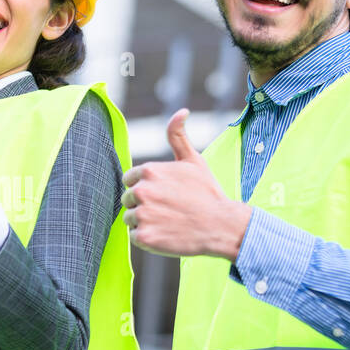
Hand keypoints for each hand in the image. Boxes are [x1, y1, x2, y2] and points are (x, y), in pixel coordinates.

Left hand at [122, 109, 251, 258]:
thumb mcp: (193, 160)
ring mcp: (142, 214)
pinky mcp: (145, 237)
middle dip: (144, 204)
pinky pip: (135, 236)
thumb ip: (178, 136)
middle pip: (128, 199)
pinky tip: (167, 233)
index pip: (130, 180)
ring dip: (145, 221)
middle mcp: (142, 191)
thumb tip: (182, 111)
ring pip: (130, 218)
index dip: (146, 187)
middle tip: (169, 209)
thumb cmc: (208, 193)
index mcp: (149, 171)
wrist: (222, 226)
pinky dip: (148, 238)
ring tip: (169, 221)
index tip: (163, 194)